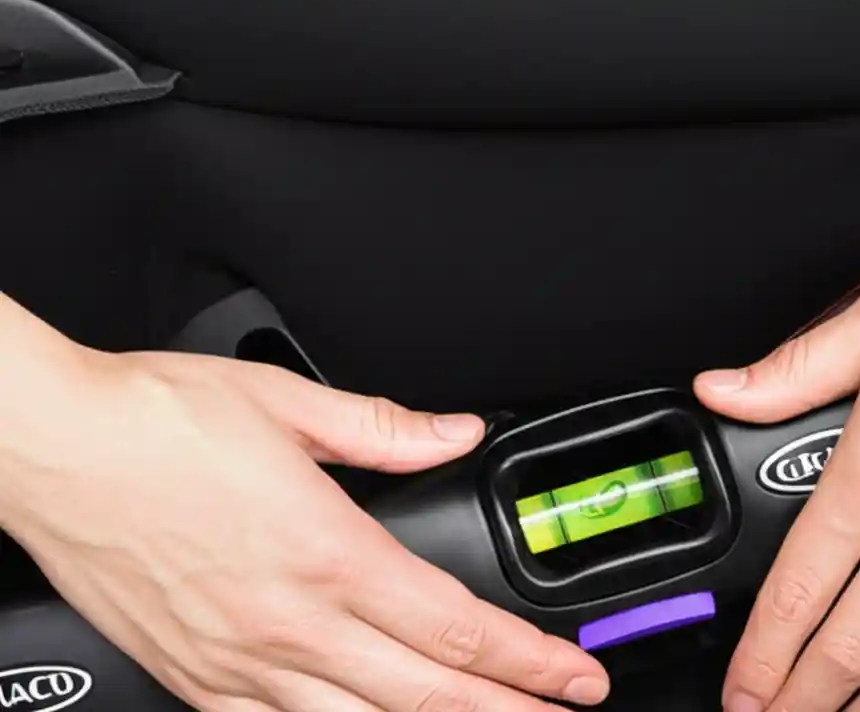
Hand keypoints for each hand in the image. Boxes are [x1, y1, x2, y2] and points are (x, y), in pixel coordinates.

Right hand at [0, 348, 609, 711]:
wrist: (49, 447)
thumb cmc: (153, 423)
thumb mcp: (287, 405)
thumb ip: (388, 428)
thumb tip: (455, 432)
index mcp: (330, 551)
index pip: (459, 628)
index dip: (531, 660)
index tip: (577, 674)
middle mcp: (291, 621)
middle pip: (429, 693)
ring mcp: (241, 662)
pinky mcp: (195, 678)